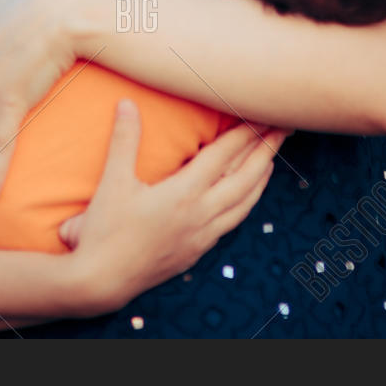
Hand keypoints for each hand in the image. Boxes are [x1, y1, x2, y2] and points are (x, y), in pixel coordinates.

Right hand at [58, 100, 290, 315]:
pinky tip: (245, 199)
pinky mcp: (197, 252)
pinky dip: (245, 204)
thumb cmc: (104, 230)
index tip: (263, 114)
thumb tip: (127, 103)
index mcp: (183, 194)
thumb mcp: (112, 182)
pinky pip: (232, 222)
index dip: (245, 133)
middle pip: (245, 178)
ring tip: (271, 160)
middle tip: (284, 129)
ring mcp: (202, 236)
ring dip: (261, 179)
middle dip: (266, 151)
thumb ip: (125, 140)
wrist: (101, 281)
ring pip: (244, 204)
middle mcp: (200, 215)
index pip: (223, 156)